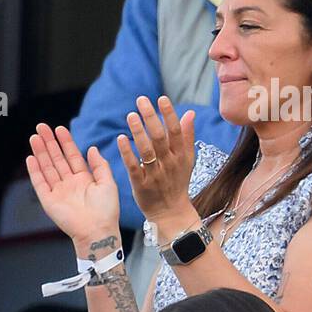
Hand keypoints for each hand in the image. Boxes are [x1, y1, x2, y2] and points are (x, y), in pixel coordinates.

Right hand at [26, 124, 119, 249]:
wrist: (98, 231)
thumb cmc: (106, 211)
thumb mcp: (108, 183)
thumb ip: (99, 165)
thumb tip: (92, 148)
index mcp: (84, 179)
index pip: (72, 156)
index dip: (66, 142)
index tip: (60, 129)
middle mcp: (69, 183)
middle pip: (57, 159)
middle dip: (49, 142)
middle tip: (41, 127)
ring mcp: (58, 191)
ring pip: (47, 167)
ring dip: (40, 152)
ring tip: (34, 137)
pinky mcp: (49, 201)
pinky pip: (40, 183)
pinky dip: (35, 171)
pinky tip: (31, 158)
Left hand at [118, 95, 196, 226]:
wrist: (171, 213)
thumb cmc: (177, 183)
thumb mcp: (187, 160)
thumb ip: (187, 136)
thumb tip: (190, 112)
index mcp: (180, 156)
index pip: (176, 131)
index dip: (169, 114)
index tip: (161, 99)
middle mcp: (169, 164)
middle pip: (160, 138)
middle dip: (151, 118)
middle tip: (141, 100)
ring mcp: (155, 175)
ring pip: (147, 151)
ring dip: (139, 132)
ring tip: (130, 115)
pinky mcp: (141, 185)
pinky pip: (133, 167)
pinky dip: (127, 153)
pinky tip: (121, 139)